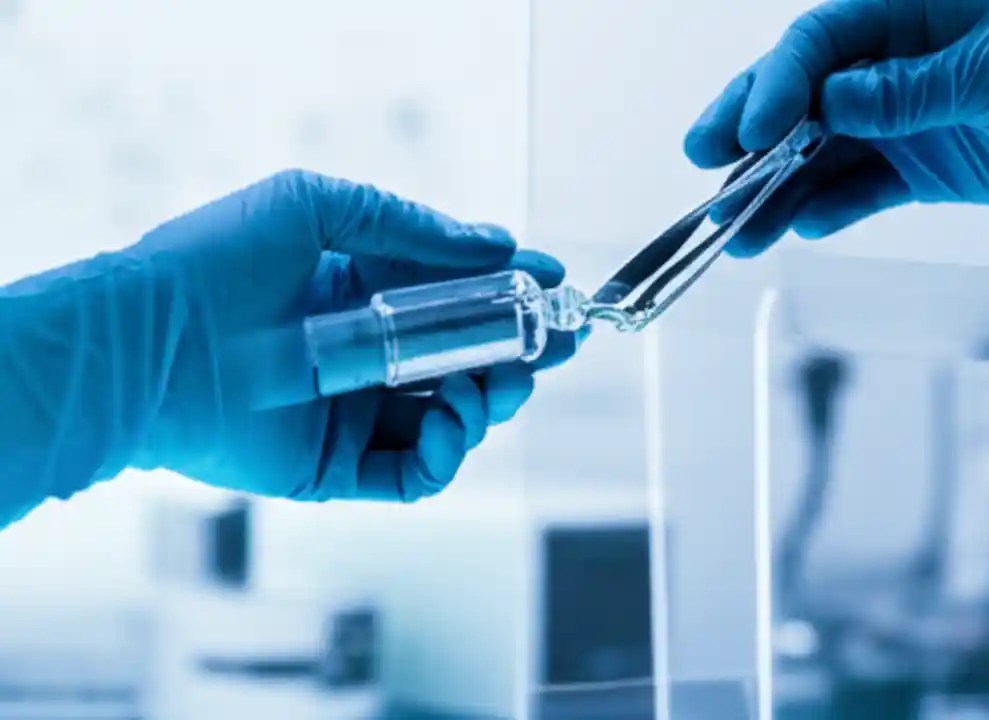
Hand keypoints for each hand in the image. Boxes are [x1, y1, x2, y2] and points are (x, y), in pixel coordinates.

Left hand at [129, 170, 575, 500]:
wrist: (147, 342)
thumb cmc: (217, 262)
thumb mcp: (318, 207)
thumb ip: (412, 227)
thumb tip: (499, 245)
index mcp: (361, 293)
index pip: (457, 297)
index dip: (511, 293)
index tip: (556, 284)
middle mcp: (364, 355)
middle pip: (468, 364)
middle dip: (519, 356)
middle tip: (551, 349)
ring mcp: (353, 414)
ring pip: (453, 422)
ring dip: (490, 405)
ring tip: (489, 388)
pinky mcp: (334, 468)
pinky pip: (412, 474)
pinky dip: (446, 457)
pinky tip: (449, 427)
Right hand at [685, 0, 988, 281]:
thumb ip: (910, 90)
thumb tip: (828, 104)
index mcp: (911, 12)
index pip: (821, 41)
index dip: (776, 82)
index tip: (749, 130)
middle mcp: (895, 63)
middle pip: (801, 92)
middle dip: (747, 128)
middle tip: (703, 164)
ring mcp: (904, 118)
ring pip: (820, 150)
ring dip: (776, 186)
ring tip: (737, 229)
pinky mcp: (920, 168)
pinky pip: (858, 188)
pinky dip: (829, 207)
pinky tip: (799, 227)